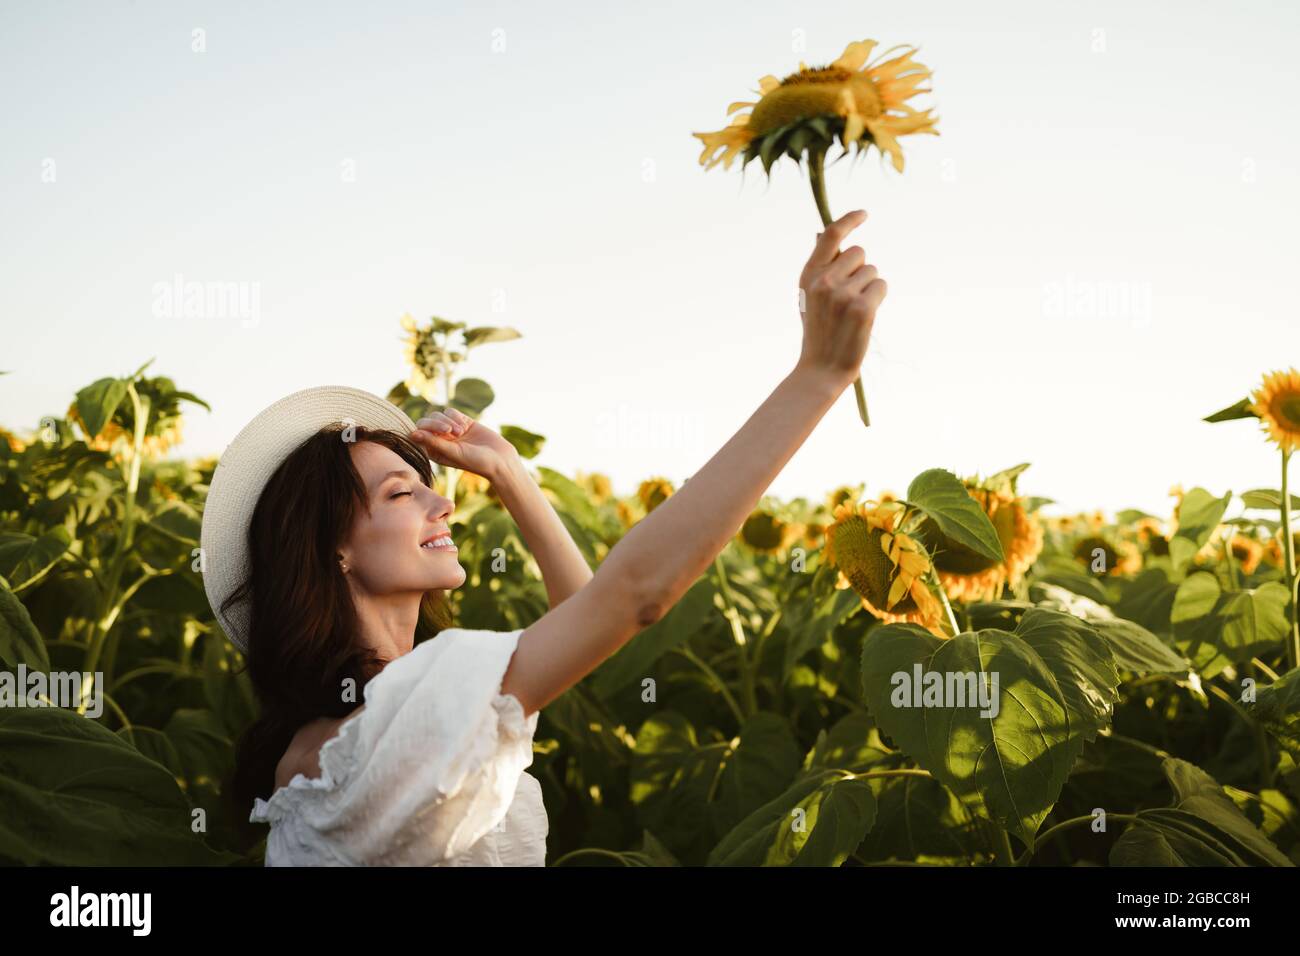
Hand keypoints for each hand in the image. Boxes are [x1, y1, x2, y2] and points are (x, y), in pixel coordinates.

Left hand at [409, 407, 518, 480]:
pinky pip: (450, 411)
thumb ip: (432, 442)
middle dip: (438, 423)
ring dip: (449, 420)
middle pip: (427, 422)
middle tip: (451, 431)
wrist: (499, 459)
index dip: (427, 429)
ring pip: (438, 415)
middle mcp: (439, 440)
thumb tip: (412, 434)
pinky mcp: (461, 421)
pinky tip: (465, 426)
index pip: (419, 433)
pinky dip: (456, 416)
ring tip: (461, 432)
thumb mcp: (452, 452)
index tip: (443, 433)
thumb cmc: (475, 461)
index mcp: (433, 451)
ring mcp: (450, 430)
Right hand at [794, 209, 886, 386]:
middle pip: (859, 253)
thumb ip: (820, 268)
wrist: (821, 368)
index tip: (864, 214)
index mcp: (809, 275)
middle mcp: (824, 281)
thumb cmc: (819, 330)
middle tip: (849, 296)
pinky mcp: (863, 308)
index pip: (830, 235)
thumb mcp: (809, 296)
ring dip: (869, 287)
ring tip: (853, 311)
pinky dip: (878, 298)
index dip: (849, 220)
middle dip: (861, 269)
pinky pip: (881, 286)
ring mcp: (843, 294)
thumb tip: (824, 233)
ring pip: (872, 271)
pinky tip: (865, 316)